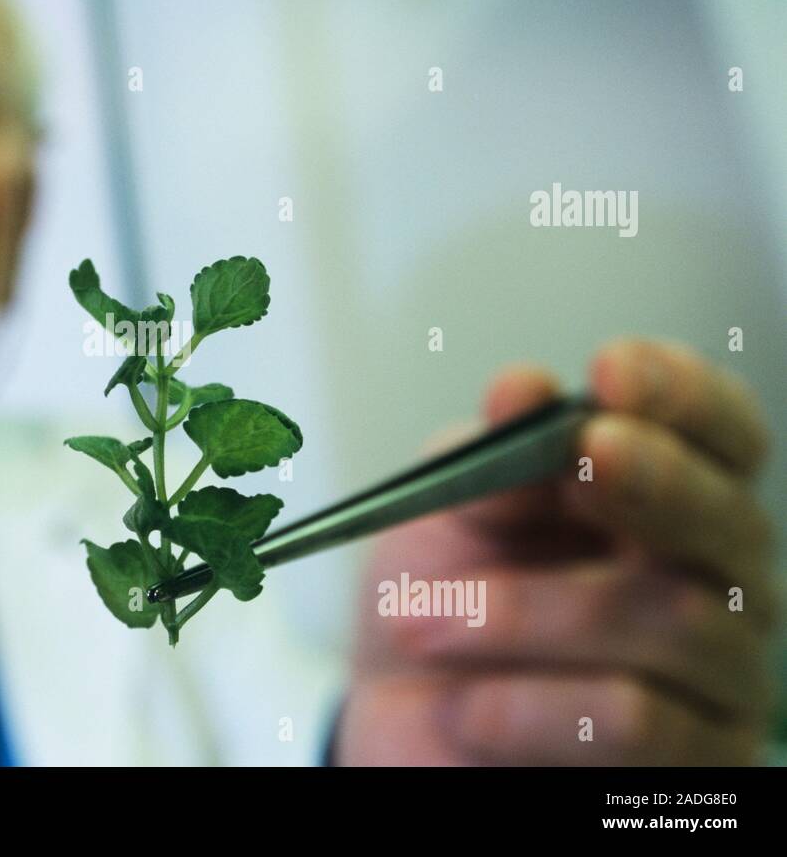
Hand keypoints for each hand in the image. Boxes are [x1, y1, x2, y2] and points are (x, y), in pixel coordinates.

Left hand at [334, 339, 777, 764]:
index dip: (681, 393)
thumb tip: (524, 392)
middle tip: (580, 461)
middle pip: (729, 518)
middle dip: (652, 480)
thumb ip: (490, 459)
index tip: (609, 369)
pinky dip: (531, 708)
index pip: (720, 431)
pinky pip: (639, 723)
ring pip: (673, 619)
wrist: (399, 713)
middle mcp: (715, 578)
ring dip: (526, 613)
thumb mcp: (446, 515)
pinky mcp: (695, 760)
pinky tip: (464, 708)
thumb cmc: (439, 594)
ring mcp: (720, 676)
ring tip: (419, 625)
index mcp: (664, 496)